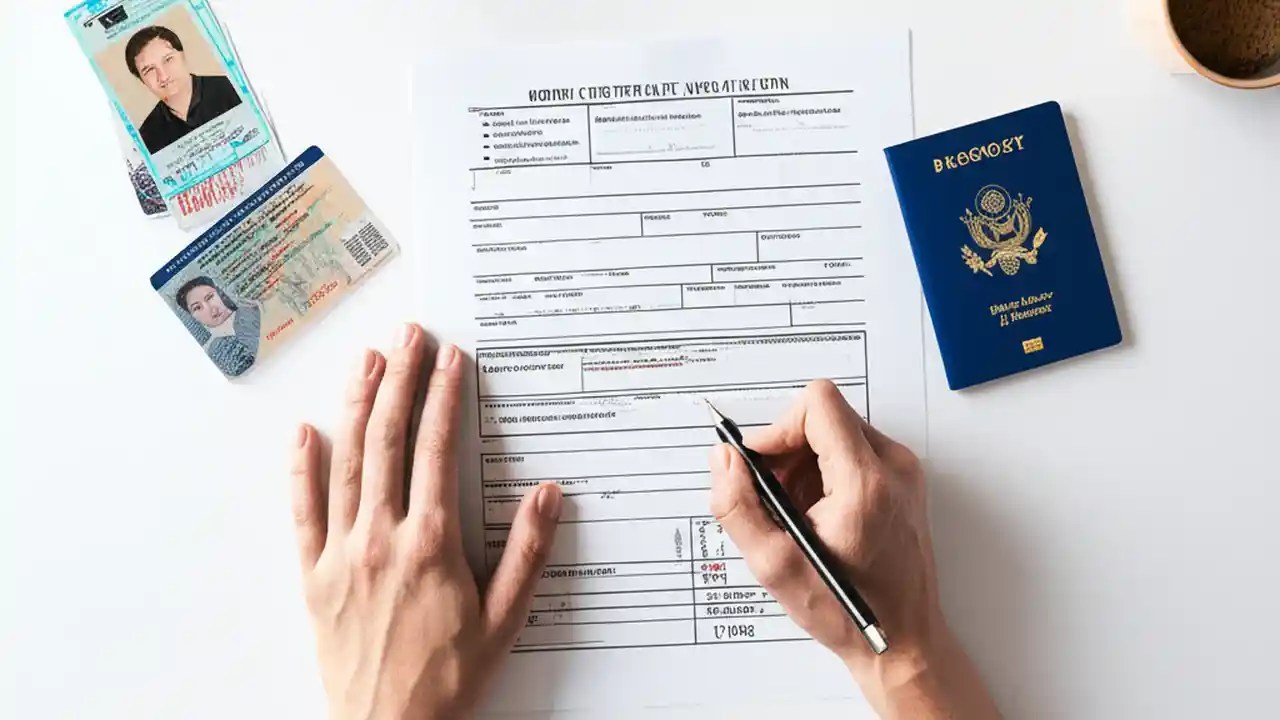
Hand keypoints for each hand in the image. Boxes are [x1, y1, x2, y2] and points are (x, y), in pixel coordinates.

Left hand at [291, 323, 562, 719]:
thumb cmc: (449, 679)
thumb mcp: (506, 620)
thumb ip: (528, 553)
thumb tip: (550, 495)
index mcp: (430, 543)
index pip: (437, 450)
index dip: (444, 397)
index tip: (451, 359)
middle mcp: (381, 537)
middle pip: (388, 441)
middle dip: (400, 381)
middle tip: (409, 338)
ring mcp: (341, 553)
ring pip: (346, 463)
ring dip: (357, 406)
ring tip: (368, 362)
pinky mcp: (313, 576)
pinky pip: (303, 512)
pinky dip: (301, 469)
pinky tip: (305, 432)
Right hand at [709, 380, 998, 718]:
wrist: (903, 641)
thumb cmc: (850, 611)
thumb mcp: (776, 566)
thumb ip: (739, 507)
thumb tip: (723, 460)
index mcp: (865, 483)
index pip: (818, 404)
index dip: (778, 428)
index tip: (762, 465)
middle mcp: (893, 467)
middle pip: (825, 415)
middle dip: (788, 449)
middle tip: (774, 497)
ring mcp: (903, 472)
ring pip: (837, 430)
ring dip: (804, 462)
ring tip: (797, 512)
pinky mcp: (903, 481)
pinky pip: (853, 449)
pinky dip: (825, 471)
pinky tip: (817, 513)